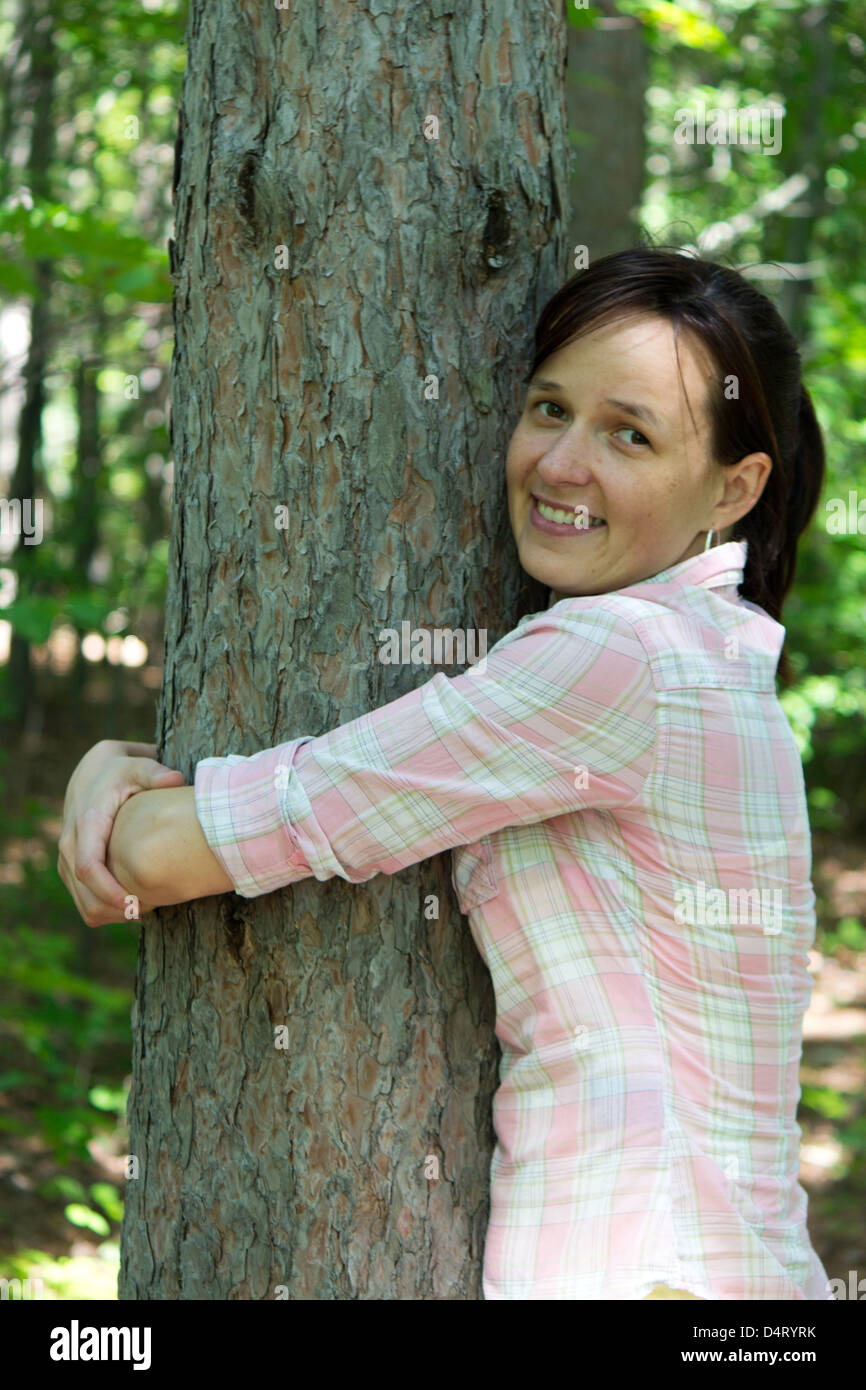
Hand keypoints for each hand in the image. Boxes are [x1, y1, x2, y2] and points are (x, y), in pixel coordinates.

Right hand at [57, 740, 185, 927]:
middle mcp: (71, 844)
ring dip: (113, 914)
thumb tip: (175, 779)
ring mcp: (67, 859)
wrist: (92, 771)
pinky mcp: (70, 867)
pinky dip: (107, 910)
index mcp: (87, 823)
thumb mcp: (137, 765)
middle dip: (117, 910)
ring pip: (83, 904)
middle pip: (86, 894)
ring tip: (147, 909)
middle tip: (152, 911)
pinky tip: (135, 904)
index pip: (89, 868)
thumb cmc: (121, 770)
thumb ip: (155, 772)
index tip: (137, 904)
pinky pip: (84, 901)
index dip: (110, 893)